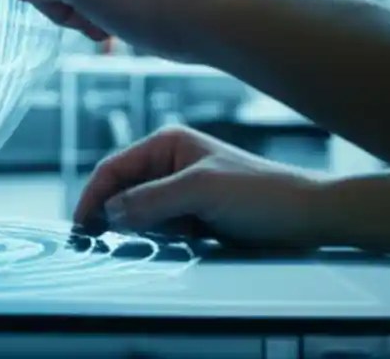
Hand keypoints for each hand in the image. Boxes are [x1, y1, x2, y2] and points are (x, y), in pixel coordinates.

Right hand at [74, 125, 329, 248]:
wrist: (309, 217)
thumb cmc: (263, 193)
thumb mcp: (201, 191)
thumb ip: (151, 200)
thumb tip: (110, 213)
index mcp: (168, 144)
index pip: (114, 168)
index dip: (93, 196)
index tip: (80, 226)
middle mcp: (170, 163)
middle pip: (123, 191)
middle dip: (113, 215)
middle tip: (101, 242)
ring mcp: (181, 190)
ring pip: (140, 213)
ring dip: (138, 229)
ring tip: (143, 243)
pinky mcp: (194, 214)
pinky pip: (160, 227)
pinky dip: (157, 238)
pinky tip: (169, 245)